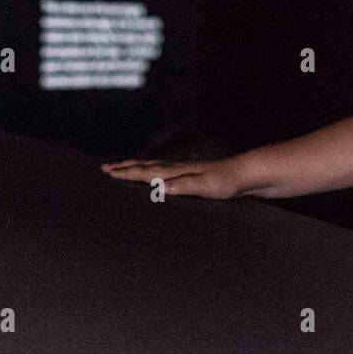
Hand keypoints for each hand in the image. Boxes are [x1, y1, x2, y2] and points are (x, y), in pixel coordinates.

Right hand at [100, 156, 242, 198]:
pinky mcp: (193, 175)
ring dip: (136, 167)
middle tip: (106, 168)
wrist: (246, 174)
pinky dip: (152, 171)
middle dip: (125, 167)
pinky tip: (156, 176)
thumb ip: (183, 186)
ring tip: (124, 167)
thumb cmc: (226, 182)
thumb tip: (160, 187)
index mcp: (176, 171)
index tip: (108, 172)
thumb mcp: (205, 186)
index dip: (126, 173)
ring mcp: (185, 170)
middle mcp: (177, 168)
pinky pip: (164, 172)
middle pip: (145, 166)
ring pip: (154, 166)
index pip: (146, 172)